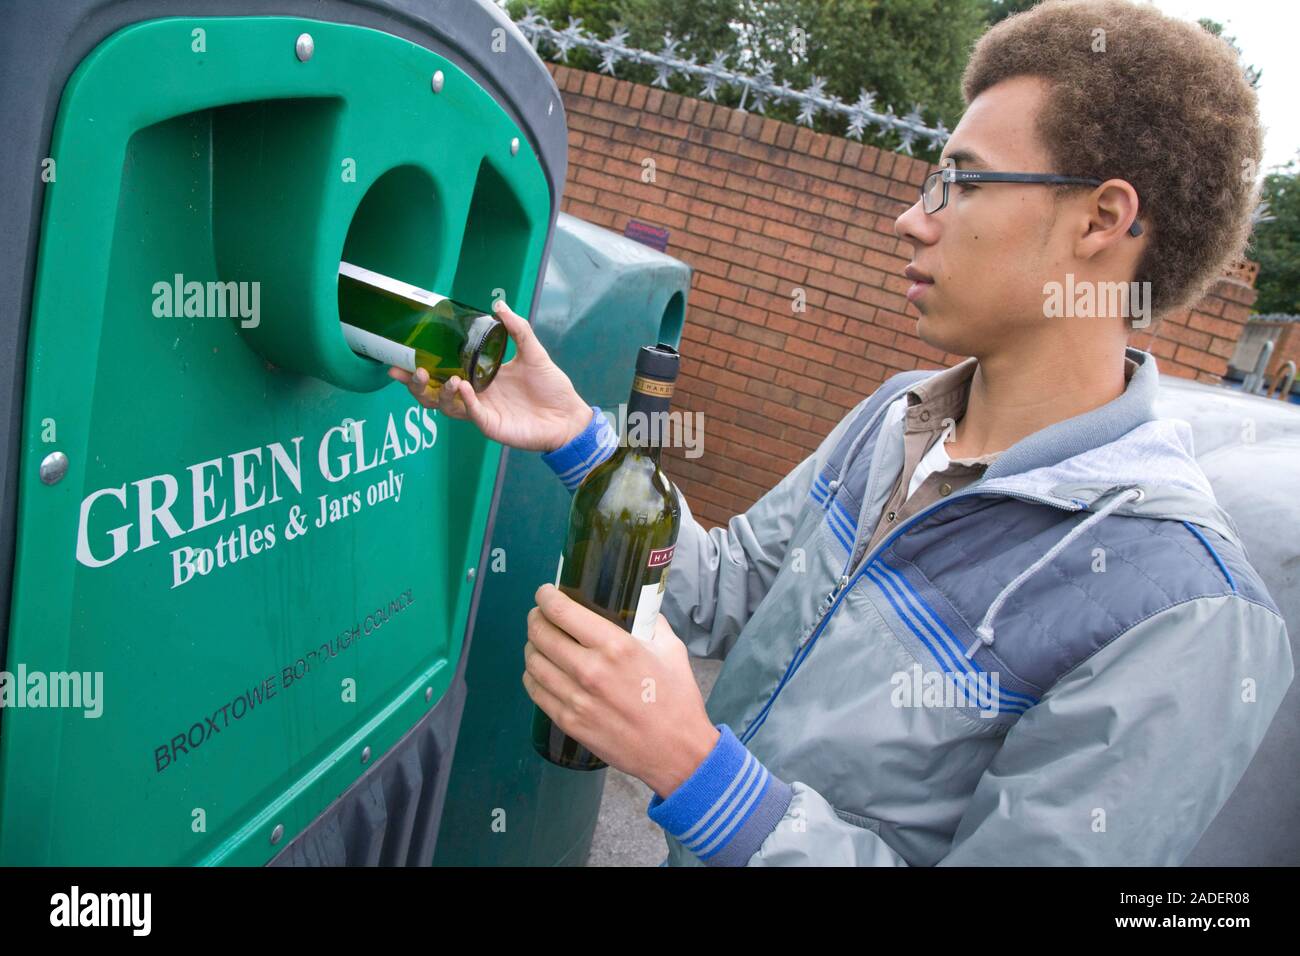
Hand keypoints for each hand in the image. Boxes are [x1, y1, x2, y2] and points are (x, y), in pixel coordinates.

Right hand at [387, 299, 592, 452]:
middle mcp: (476, 396)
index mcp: (481, 378)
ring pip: (446, 406)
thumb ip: (516, 329)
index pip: (444, 372)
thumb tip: (498, 305)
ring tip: (437, 376)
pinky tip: (458, 384)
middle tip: (404, 370)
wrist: (569, 416)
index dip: (423, 366)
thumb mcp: (533, 352)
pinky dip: (463, 399)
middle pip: (434, 393)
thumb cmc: (552, 388)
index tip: (404, 355)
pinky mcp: (491, 425)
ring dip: (437, 392)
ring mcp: (482, 412)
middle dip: (415, 384)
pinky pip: (471, 413)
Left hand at [523, 583, 720, 797]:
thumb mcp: (671, 649)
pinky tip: (540, 671)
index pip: (563, 612)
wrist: (676, 752)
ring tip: (538, 642)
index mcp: (616, 646)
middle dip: (535, 619)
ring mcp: (576, 699)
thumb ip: (651, 623)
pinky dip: (532, 676)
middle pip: (541, 634)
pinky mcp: (570, 722)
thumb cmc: (677, 699)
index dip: (547, 597)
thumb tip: (637, 607)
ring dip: (531, 646)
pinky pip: (536, 692)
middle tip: (539, 615)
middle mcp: (590, 670)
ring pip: (533, 662)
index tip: (545, 592)